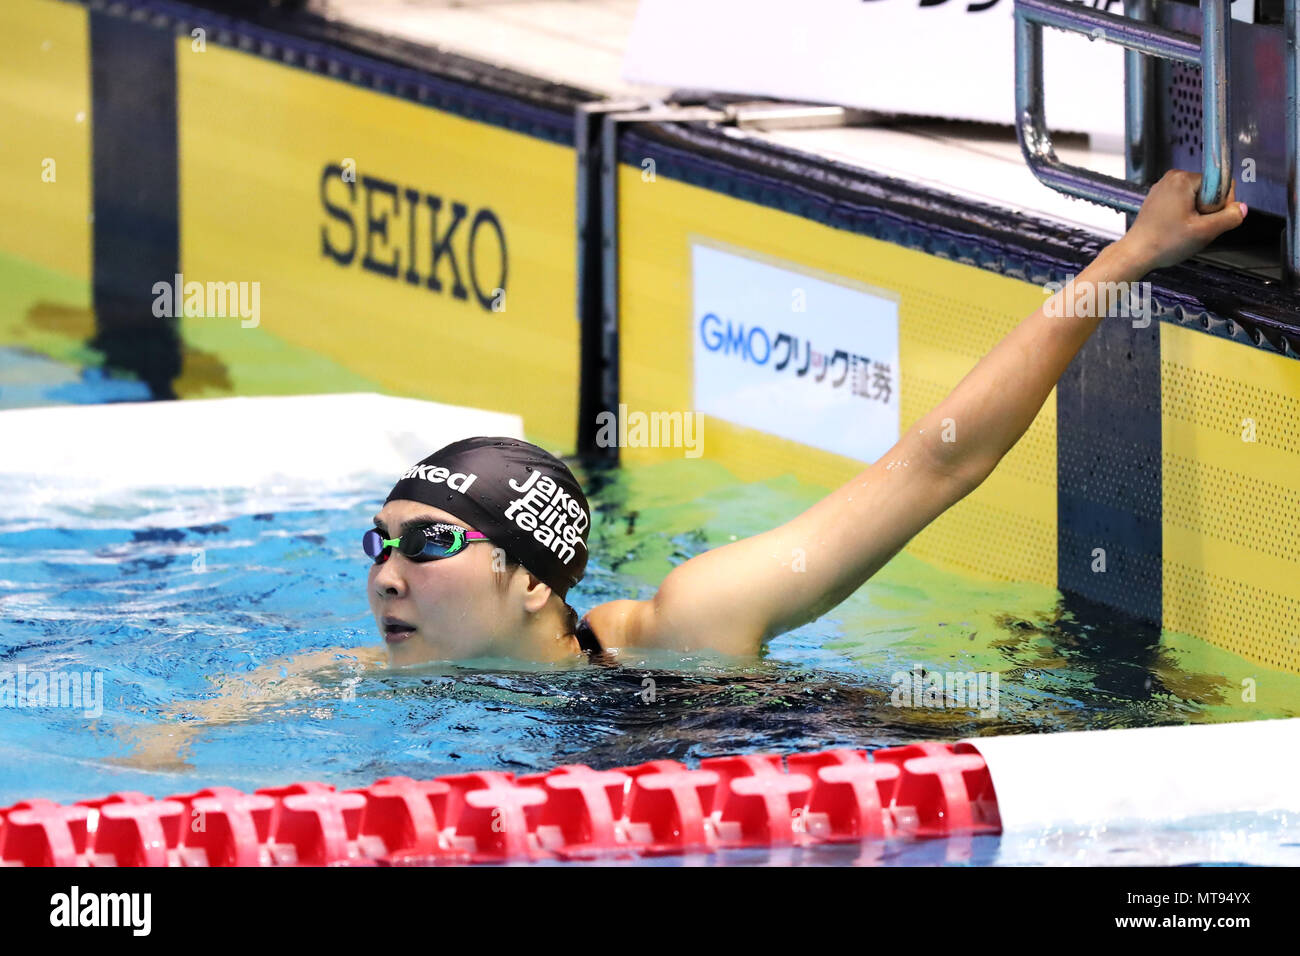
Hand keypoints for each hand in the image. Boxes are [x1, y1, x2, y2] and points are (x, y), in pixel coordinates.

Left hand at [1119, 169, 1246, 272]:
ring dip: (1196, 215)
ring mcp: (1164, 188)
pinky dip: (1184, 216)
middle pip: (1209, 191)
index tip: (1205, 219)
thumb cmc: (1163, 243)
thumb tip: (1242, 209)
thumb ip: (1229, 218)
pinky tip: (1174, 228)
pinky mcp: (1159, 199)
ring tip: (1182, 229)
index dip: (1220, 204)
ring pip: (1197, 199)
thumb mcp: (1204, 232)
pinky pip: (1184, 204)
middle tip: (1192, 227)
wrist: (1135, 254)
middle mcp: (1172, 178)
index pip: (1221, 183)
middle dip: (1207, 211)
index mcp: (1183, 178)